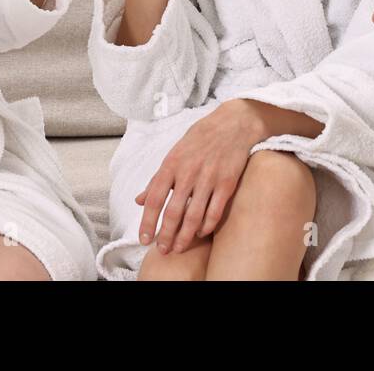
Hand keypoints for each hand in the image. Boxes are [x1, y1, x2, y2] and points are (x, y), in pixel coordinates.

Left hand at [134, 100, 263, 255]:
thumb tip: (140, 200)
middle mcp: (188, 173)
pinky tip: (201, 233)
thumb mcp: (174, 154)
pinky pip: (215, 211)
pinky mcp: (227, 183)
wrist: (233, 124)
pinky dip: (207, 226)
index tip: (144, 239)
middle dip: (166, 235)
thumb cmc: (200, 138)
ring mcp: (209, 178)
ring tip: (178, 247)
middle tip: (163, 250)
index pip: (155, 198)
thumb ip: (157, 179)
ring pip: (194, 216)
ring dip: (185, 236)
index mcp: (171, 164)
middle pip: (173, 212)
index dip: (148, 221)